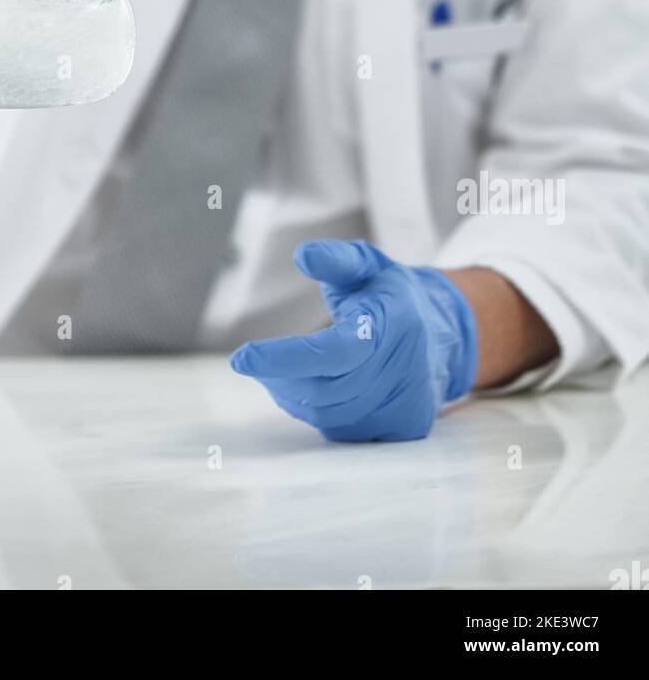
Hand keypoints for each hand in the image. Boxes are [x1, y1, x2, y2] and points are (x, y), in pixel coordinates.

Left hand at [230, 239, 477, 441]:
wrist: (441, 332)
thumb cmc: (390, 294)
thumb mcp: (366, 264)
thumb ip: (335, 258)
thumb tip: (303, 255)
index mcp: (393, 323)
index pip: (332, 351)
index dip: (284, 358)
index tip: (242, 358)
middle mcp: (405, 368)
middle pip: (325, 389)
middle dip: (280, 376)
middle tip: (256, 361)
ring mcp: (408, 403)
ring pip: (331, 415)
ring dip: (295, 396)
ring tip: (283, 371)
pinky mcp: (406, 426)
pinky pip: (345, 429)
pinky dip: (319, 411)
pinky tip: (317, 387)